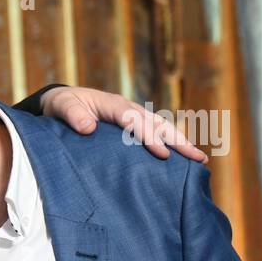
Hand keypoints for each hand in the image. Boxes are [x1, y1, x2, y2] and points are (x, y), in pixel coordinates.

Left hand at [39, 86, 208, 163]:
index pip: (136, 121)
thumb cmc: (61, 105)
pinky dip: (171, 144)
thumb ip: (73, 115)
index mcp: (114, 105)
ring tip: (200, 160)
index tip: (162, 154)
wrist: (62, 100)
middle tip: (198, 158)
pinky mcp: (134, 125)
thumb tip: (88, 128)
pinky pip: (156, 133)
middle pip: (158, 124)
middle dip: (179, 141)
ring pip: (163, 128)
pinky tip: (182, 161)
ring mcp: (134, 115)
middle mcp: (129, 108)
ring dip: (181, 142)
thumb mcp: (61, 107)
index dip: (149, 137)